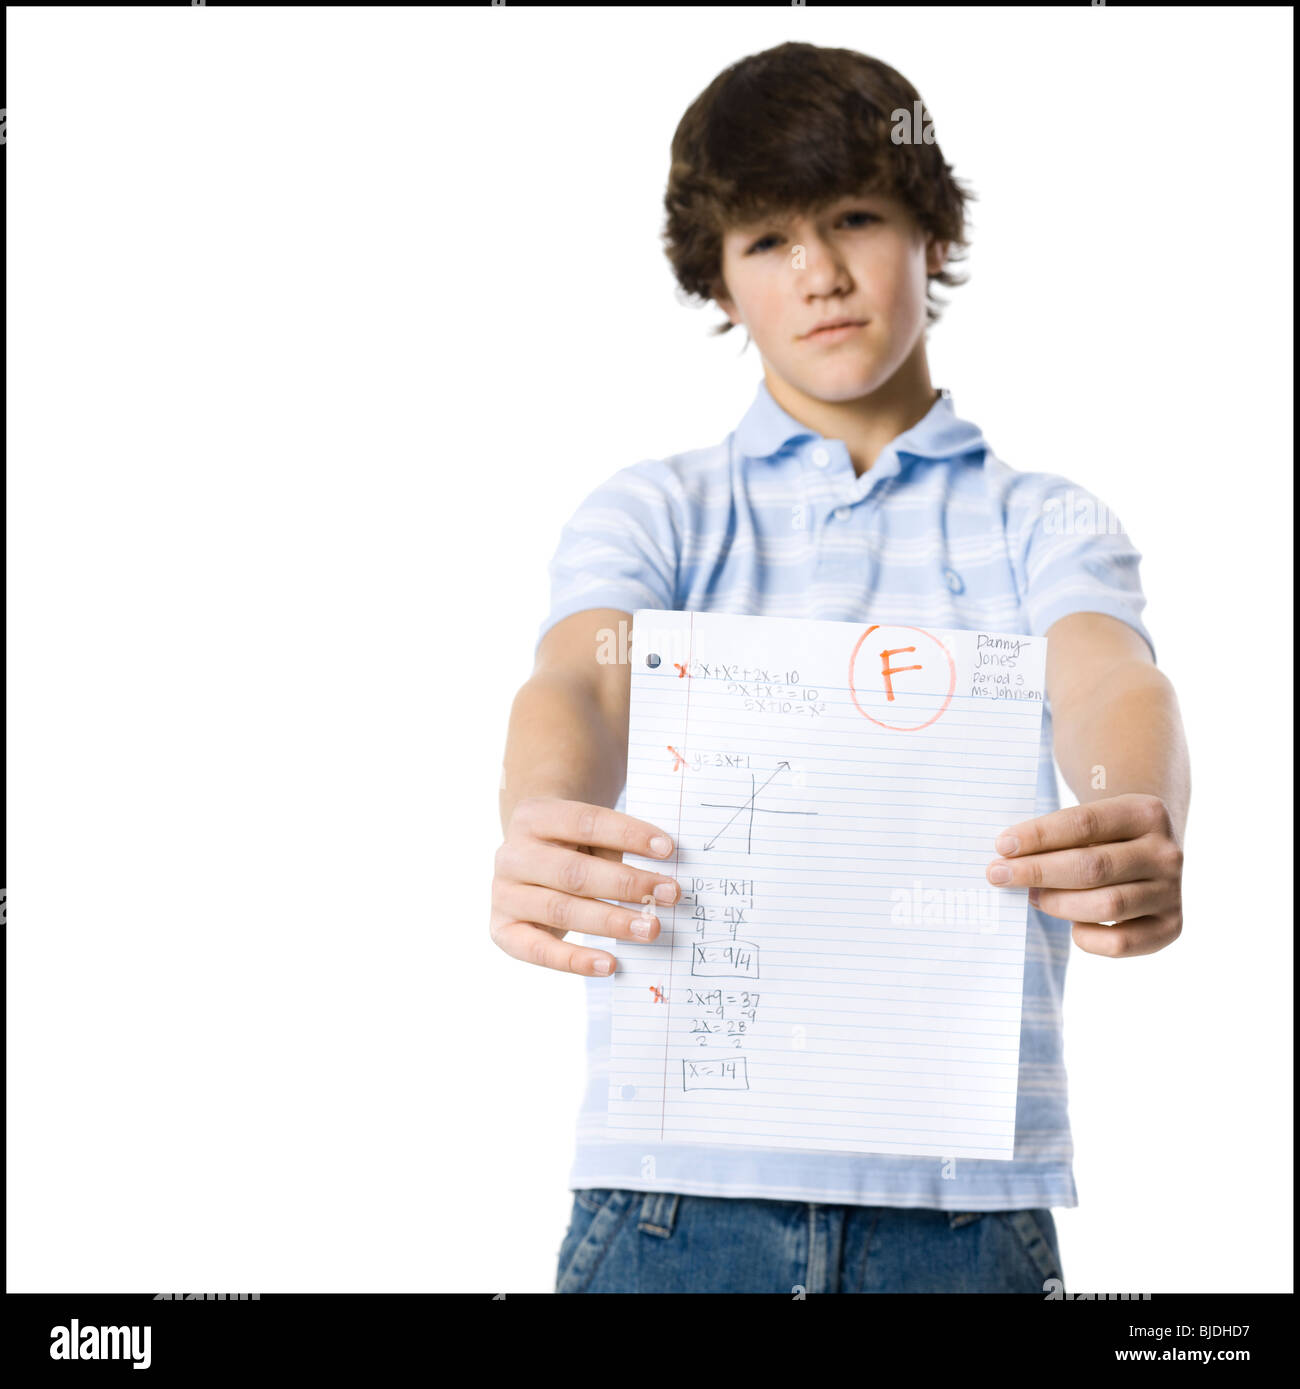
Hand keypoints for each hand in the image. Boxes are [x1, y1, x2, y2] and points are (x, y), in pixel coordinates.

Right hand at [490, 797, 680, 975]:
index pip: (584, 822)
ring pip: (561, 909)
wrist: (527, 864)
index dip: (627, 834)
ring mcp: (503, 893)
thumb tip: (661, 880)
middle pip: (573, 872)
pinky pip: (539, 951)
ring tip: (650, 928)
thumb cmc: (571, 848)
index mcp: (534, 816)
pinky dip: (575, 960)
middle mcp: (512, 854)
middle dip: (626, 884)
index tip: (668, 849)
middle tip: (669, 894)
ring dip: (611, 921)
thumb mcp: (588, 837)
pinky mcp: (503, 929)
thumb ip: (617, 848)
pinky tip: (609, 964)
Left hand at [985, 793, 1182, 957]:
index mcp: (1145, 812)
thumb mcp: (1090, 821)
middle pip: (1092, 867)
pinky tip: (1072, 926)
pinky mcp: (1171, 926)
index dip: (1039, 836)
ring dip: (1059, 904)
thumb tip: (1007, 862)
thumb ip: (1056, 836)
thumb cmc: (1103, 836)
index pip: (1084, 824)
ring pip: (1107, 905)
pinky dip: (1088, 938)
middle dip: (1038, 872)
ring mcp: (1171, 891)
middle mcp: (1166, 852)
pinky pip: (1122, 942)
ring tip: (1033, 896)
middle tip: (999, 875)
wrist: (1149, 851)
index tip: (1002, 846)